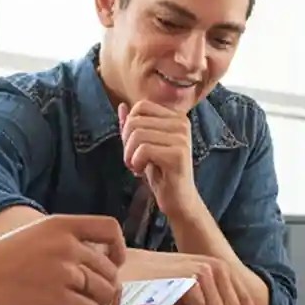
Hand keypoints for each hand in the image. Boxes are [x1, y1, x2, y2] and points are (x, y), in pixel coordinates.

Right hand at [0, 214, 126, 304]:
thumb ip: (63, 245)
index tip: (111, 266)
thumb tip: (92, 270)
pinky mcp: (58, 298)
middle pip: (110, 269)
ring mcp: (63, 270)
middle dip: (105, 290)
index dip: (117, 249)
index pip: (109, 228)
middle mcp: (67, 244)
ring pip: (105, 292)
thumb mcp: (33, 237)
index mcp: (60, 224)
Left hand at [118, 101, 197, 216]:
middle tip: (133, 159)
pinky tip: (142, 171)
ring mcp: (182, 138)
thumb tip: (122, 106)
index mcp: (176, 117)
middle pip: (136, 121)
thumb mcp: (143, 145)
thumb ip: (133, 125)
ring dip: (130, 155)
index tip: (134, 146)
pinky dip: (136, 162)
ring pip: (137, 135)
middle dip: (127, 143)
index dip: (129, 126)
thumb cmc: (160, 171)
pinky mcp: (178, 154)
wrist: (178, 199)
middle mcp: (182, 123)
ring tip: (137, 166)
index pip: (141, 106)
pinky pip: (143, 150)